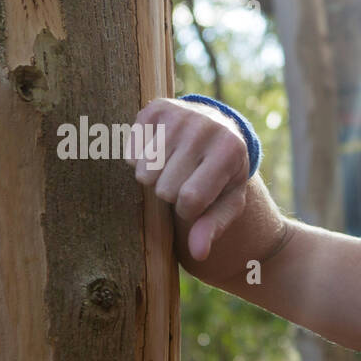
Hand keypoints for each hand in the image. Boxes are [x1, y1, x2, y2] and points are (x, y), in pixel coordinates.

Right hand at [128, 97, 249, 260]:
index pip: (190, 200)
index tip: (197, 200)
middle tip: (184, 180)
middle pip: (164, 188)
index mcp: (230, 150)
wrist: (220, 130)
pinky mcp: (155, 107)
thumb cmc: (223, 174)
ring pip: (144, 172)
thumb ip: (214, 227)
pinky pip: (131, 152)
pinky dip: (140, 159)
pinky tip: (159, 153)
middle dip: (171, 193)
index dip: (188, 209)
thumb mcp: (228, 201)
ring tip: (172, 168)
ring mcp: (180, 114)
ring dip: (154, 178)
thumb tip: (199, 253)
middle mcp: (205, 127)